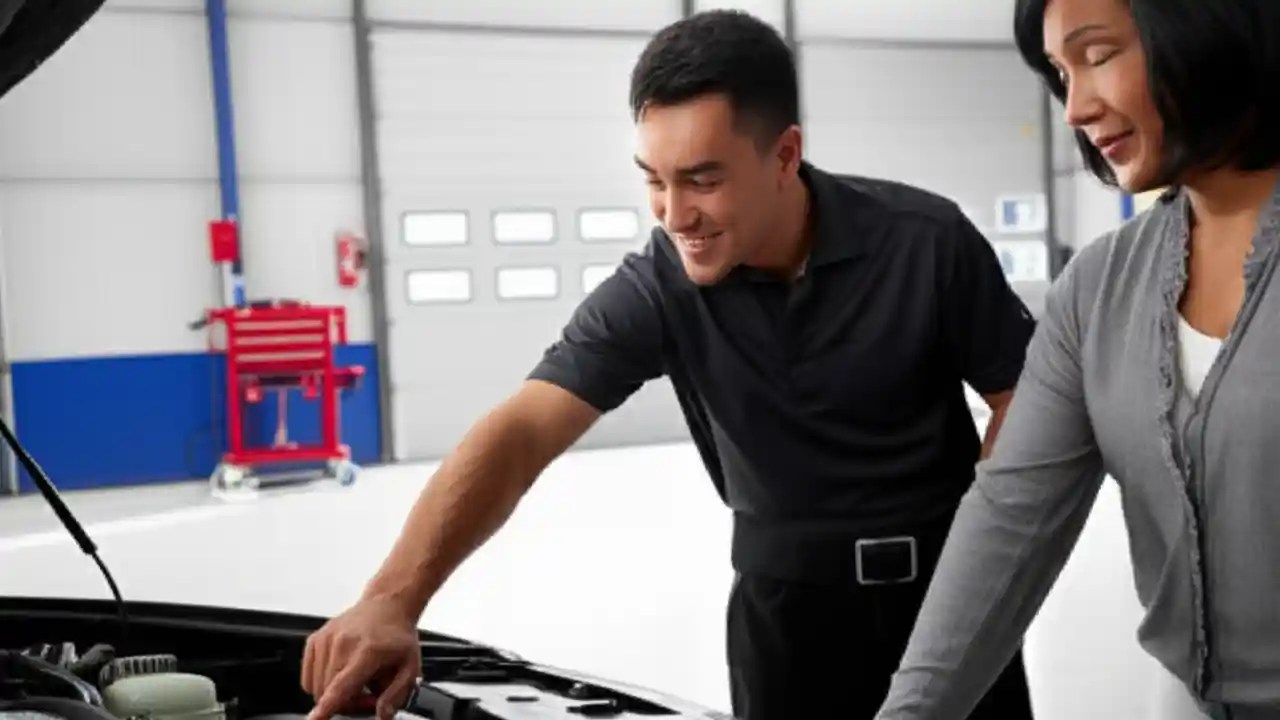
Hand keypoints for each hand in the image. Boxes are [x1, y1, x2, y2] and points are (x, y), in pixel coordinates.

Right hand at [302, 595, 422, 719]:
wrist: (387, 605)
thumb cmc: (397, 636)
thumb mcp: (410, 667)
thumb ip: (396, 694)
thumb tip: (383, 714)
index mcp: (368, 651)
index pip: (342, 684)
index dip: (328, 705)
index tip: (315, 719)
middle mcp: (343, 643)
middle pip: (329, 692)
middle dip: (347, 703)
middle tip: (368, 694)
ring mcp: (326, 640)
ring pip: (316, 688)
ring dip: (333, 694)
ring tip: (356, 682)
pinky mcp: (314, 640)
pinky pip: (307, 678)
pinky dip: (321, 684)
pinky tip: (340, 674)